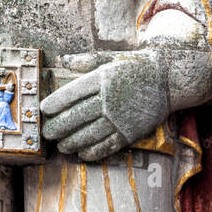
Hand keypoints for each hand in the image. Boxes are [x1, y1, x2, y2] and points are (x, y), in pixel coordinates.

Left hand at [40, 44, 211, 161]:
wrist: (167, 79)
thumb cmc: (135, 66)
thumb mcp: (111, 58)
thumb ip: (87, 60)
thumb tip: (64, 60)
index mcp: (103, 79)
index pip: (73, 93)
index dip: (56, 103)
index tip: (43, 110)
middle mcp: (110, 100)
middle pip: (77, 116)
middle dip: (58, 126)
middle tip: (46, 133)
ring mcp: (120, 118)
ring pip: (90, 134)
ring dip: (71, 142)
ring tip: (61, 145)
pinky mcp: (130, 133)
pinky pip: (107, 146)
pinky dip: (92, 152)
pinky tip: (82, 153)